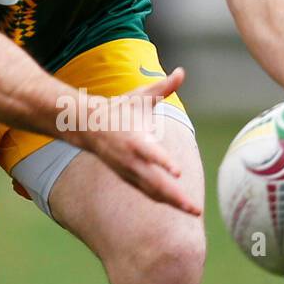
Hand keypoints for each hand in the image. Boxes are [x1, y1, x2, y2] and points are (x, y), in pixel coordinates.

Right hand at [76, 67, 202, 215]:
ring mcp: (129, 172)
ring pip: (153, 192)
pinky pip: (148, 193)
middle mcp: (131, 160)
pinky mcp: (128, 178)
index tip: (178, 172)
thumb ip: (164, 87)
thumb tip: (181, 71)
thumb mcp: (141, 96)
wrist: (87, 127)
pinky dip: (164, 201)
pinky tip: (181, 207)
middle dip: (175, 197)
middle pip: (154, 183)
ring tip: (195, 211)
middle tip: (195, 209)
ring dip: (174, 203)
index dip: (163, 163)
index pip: (150, 153)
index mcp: (134, 139)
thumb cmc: (119, 109)